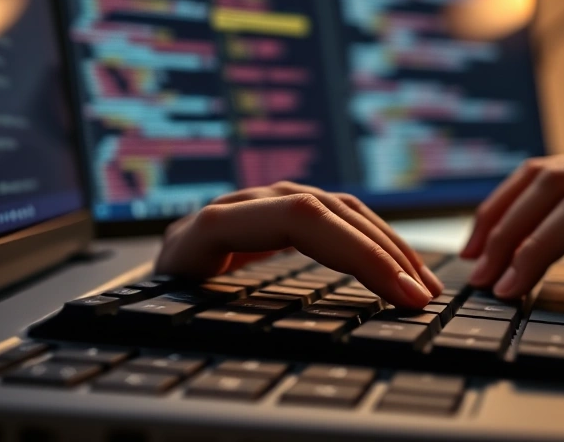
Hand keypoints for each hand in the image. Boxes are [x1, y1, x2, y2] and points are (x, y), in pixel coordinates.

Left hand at [155, 181, 442, 307]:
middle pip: (328, 211)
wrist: (140, 286)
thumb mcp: (179, 320)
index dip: (358, 254)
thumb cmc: (158, 311)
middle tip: (423, 299)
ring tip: (423, 285)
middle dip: (384, 255)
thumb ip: (224, 326)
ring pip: (339, 210)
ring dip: (387, 246)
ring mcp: (261, 204)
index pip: (300, 219)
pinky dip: (371, 241)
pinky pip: (335, 218)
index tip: (400, 295)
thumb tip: (294, 359)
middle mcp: (240, 205)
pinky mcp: (278, 214)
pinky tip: (395, 264)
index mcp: (210, 228)